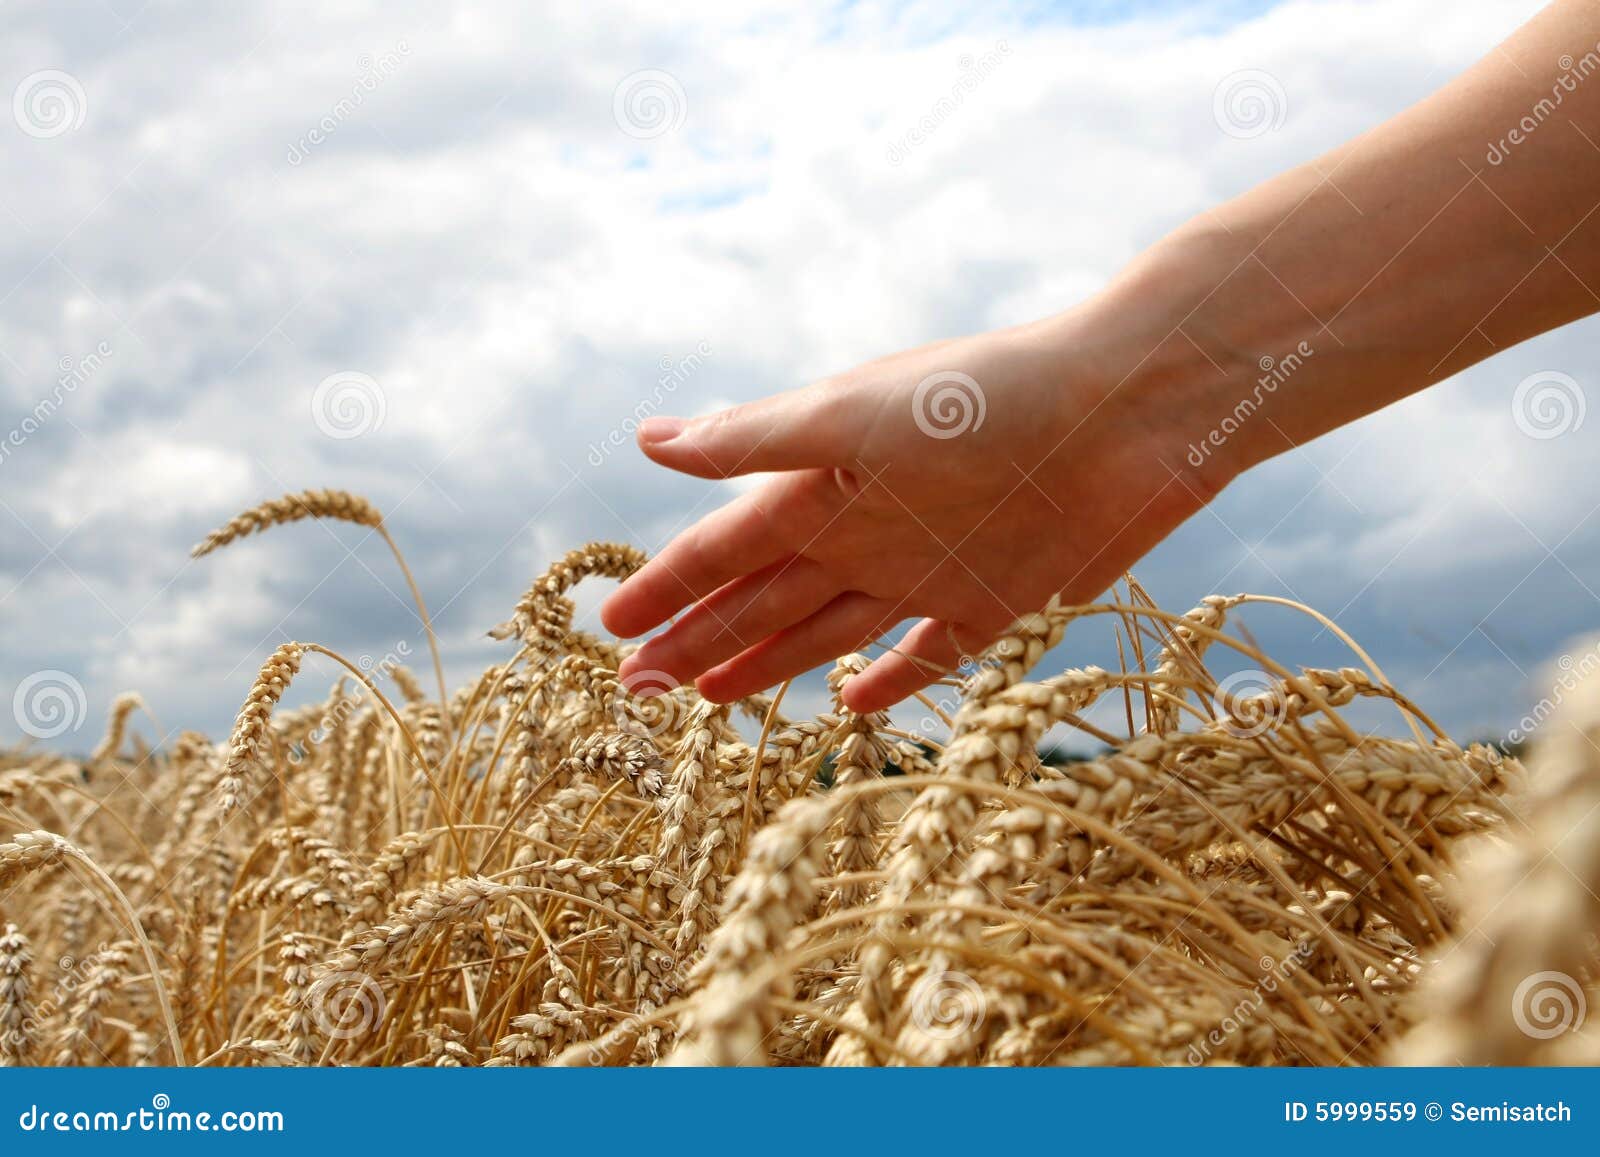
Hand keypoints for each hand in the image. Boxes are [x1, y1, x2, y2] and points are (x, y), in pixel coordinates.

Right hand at [602, 278, 1233, 712]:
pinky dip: (887, 678)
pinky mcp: (993, 600)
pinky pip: (924, 653)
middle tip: (637, 687)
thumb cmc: (989, 397)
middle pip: (761, 600)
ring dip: (768, 663)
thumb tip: (648, 440)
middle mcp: (863, 530)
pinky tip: (851, 705)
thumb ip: (758, 438)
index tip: (610, 627)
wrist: (1129, 408)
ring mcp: (924, 569)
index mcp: (822, 484)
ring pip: (825, 630)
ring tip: (712, 697)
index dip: (667, 588)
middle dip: (697, 641)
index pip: (723, 549)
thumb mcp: (859, 415)